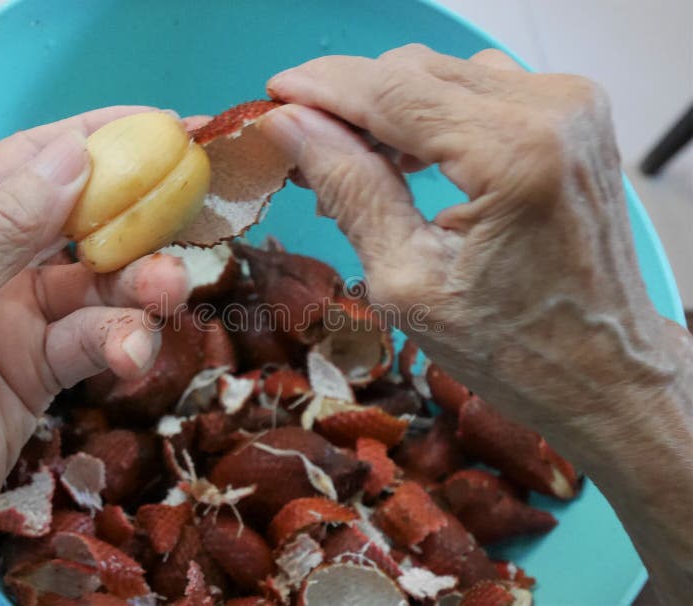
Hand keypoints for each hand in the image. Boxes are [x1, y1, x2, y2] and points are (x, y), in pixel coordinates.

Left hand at [0, 107, 190, 600]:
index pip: (32, 159)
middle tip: (196, 211)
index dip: (102, 136)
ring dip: (138, 287)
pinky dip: (118, 344)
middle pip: (80, 220)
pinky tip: (128, 355)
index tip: (169, 125)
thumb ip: (6, 225)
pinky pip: (93, 340)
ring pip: (97, 283)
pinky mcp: (40, 365)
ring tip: (169, 291)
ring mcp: (14, 313)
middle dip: (137, 218)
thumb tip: (75, 153)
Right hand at [260, 45, 667, 445]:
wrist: (603, 368)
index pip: (392, 90)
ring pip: (444, 75)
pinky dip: (429, 115)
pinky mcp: (571, 118)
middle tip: (298, 141)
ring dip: (386, 109)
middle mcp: (553, 109)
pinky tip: (400, 154)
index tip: (272, 96)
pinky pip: (478, 90)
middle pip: (415, 72)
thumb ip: (350, 191)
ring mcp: (570, 107)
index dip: (321, 87)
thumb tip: (292, 128)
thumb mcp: (407, 282)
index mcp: (515, 154)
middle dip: (348, 101)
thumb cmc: (513, 348)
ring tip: (345, 159)